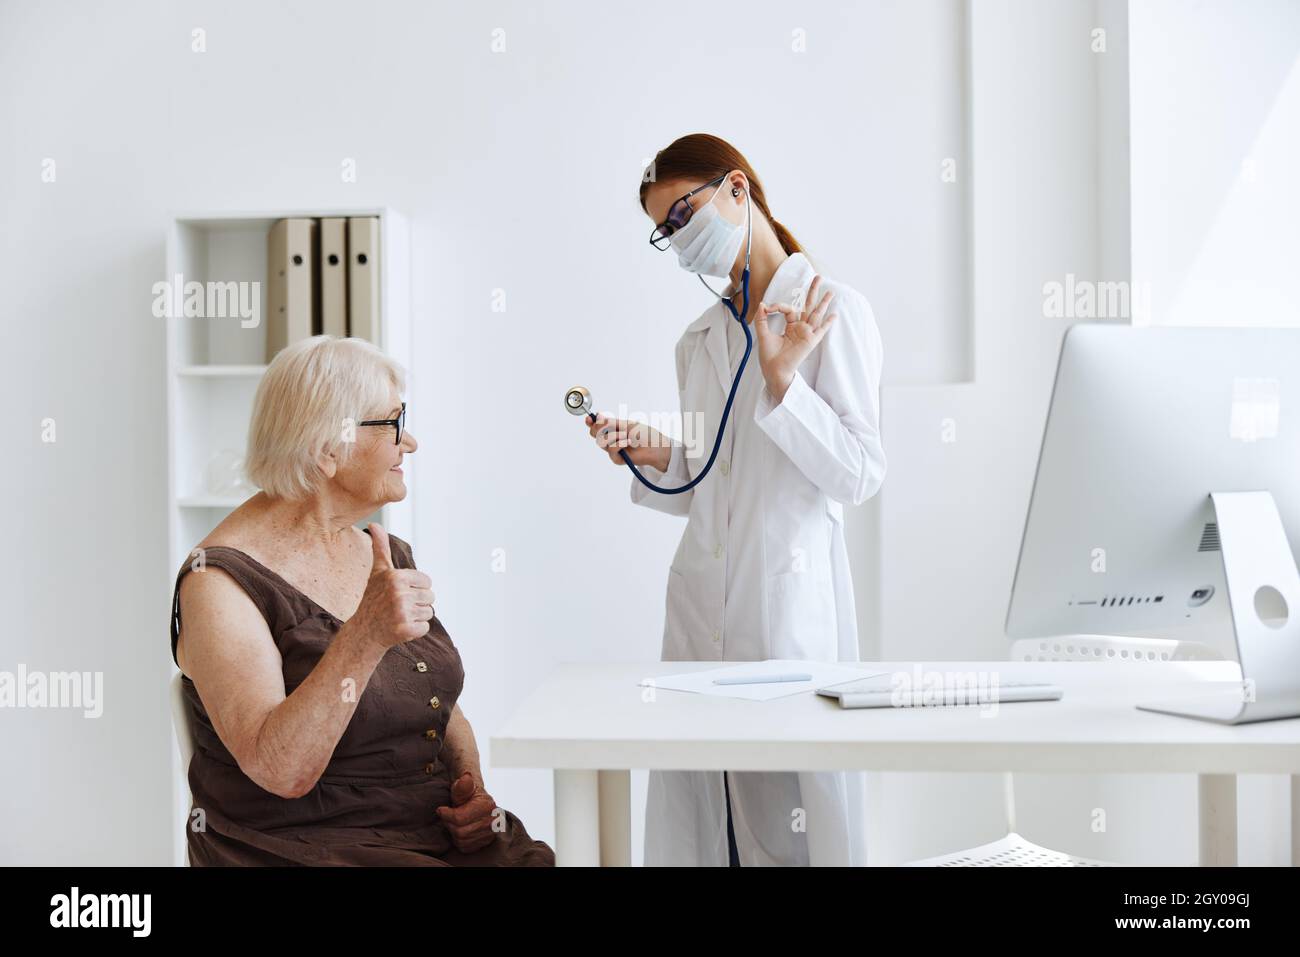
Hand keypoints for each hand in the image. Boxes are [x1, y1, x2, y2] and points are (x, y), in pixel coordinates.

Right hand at [346, 524, 434, 650]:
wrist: (363, 631)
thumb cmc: (373, 598)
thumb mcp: (378, 571)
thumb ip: (381, 548)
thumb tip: (374, 524)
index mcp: (396, 577)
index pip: (427, 582)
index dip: (416, 588)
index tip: (400, 593)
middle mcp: (399, 593)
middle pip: (430, 597)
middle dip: (418, 603)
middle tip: (399, 606)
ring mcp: (402, 612)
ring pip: (429, 612)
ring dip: (417, 617)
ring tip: (399, 616)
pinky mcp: (405, 630)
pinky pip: (425, 627)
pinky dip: (415, 630)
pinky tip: (400, 628)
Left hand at [435, 770, 498, 852]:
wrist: (476, 802)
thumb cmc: (466, 794)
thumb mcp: (461, 787)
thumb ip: (462, 785)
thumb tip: (466, 777)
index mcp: (487, 805)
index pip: (459, 818)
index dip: (446, 815)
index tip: (440, 810)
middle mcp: (493, 820)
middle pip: (460, 831)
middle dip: (450, 824)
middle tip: (448, 816)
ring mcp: (491, 833)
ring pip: (462, 840)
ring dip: (454, 832)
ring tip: (455, 822)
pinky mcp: (486, 842)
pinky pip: (465, 847)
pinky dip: (459, 840)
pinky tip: (461, 828)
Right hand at [586, 413, 670, 471]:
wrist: (656, 446)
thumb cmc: (644, 434)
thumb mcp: (626, 424)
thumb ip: (611, 423)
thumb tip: (597, 416)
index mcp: (612, 428)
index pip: (596, 425)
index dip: (590, 421)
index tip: (589, 419)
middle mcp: (611, 438)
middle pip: (594, 433)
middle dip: (599, 428)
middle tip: (608, 425)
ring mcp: (613, 449)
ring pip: (601, 441)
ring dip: (613, 436)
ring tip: (626, 434)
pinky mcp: (617, 458)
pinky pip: (611, 450)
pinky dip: (619, 444)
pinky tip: (628, 442)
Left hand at [754, 274, 836, 402]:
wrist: (773, 370)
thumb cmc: (769, 356)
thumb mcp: (763, 334)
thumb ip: (762, 318)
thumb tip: (762, 304)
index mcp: (791, 326)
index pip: (789, 308)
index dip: (778, 306)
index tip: (768, 308)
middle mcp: (800, 328)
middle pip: (808, 306)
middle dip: (813, 291)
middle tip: (818, 277)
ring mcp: (807, 334)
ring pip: (816, 314)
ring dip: (824, 303)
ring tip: (831, 292)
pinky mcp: (810, 341)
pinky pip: (821, 330)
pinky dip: (828, 323)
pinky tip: (834, 315)